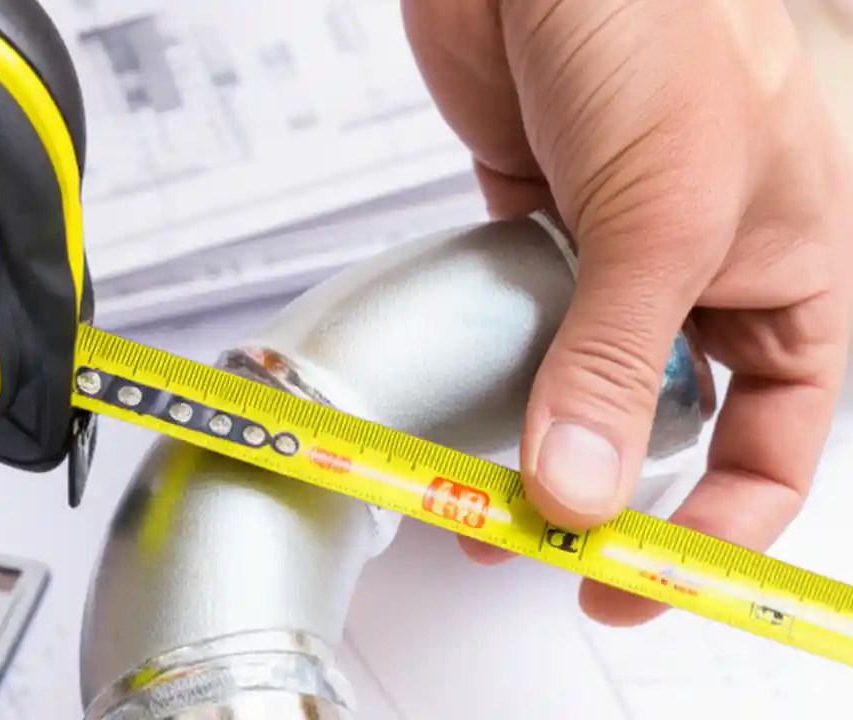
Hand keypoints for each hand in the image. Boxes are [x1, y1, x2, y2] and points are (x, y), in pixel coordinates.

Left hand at [403, 0, 852, 624]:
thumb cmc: (660, 25)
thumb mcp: (664, 216)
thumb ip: (615, 360)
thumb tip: (581, 488)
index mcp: (790, 277)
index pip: (770, 443)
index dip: (712, 528)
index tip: (634, 579)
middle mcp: (706, 273)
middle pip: (666, 423)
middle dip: (608, 494)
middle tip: (542, 552)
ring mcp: (615, 252)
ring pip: (580, 382)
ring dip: (535, 443)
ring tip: (481, 500)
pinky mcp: (537, 224)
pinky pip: (517, 324)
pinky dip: (492, 371)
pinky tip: (461, 409)